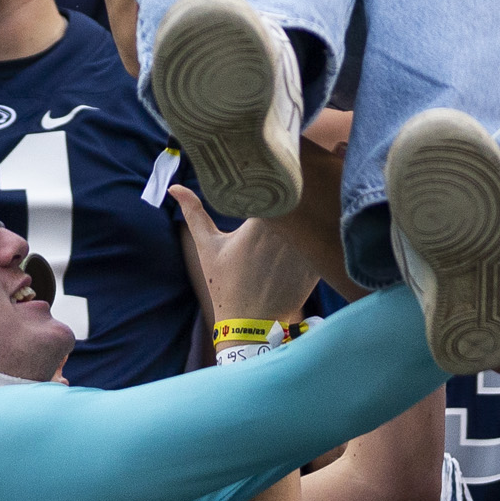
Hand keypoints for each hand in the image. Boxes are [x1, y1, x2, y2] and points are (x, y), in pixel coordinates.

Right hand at [171, 185, 317, 324]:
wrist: (249, 324)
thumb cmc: (225, 284)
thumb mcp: (208, 247)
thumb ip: (194, 214)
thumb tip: (174, 188)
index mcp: (260, 222)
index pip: (279, 186)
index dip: (280, 178)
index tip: (276, 176)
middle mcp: (285, 234)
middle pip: (300, 200)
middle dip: (298, 193)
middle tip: (295, 187)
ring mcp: (303, 251)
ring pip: (315, 219)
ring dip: (313, 213)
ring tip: (309, 208)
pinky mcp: (316, 266)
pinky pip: (324, 242)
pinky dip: (322, 236)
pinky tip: (317, 234)